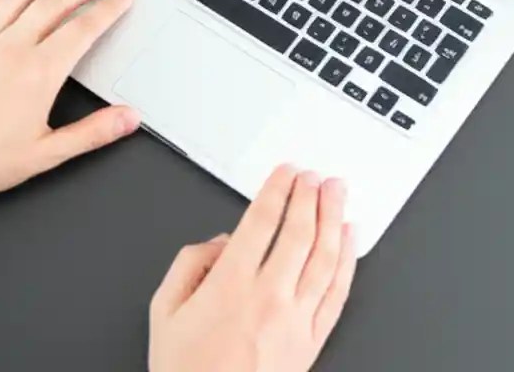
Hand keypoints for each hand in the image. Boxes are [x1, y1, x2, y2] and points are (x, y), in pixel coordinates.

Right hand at [149, 166, 356, 371]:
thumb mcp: (164, 311)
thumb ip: (188, 265)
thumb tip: (219, 242)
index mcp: (231, 284)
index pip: (262, 222)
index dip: (278, 190)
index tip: (286, 173)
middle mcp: (269, 297)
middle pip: (299, 233)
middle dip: (310, 197)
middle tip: (315, 176)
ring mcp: (296, 319)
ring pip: (325, 257)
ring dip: (334, 219)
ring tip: (337, 194)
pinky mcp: (312, 340)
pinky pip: (337, 293)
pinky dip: (347, 262)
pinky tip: (349, 242)